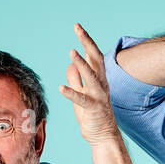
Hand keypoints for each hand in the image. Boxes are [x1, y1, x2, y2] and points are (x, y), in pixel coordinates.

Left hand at [59, 23, 118, 145]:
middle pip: (96, 59)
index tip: (77, 27)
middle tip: (78, 29)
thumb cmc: (92, 114)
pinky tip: (61, 88)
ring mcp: (98, 96)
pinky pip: (81, 99)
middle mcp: (101, 84)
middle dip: (87, 42)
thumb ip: (77, 78)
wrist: (103, 136)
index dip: (86, 41)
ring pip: (91, 76)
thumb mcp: (82, 92)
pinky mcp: (93, 108)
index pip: (93, 55)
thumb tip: (71, 64)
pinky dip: (71, 93)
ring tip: (72, 52)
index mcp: (98, 78)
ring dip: (82, 63)